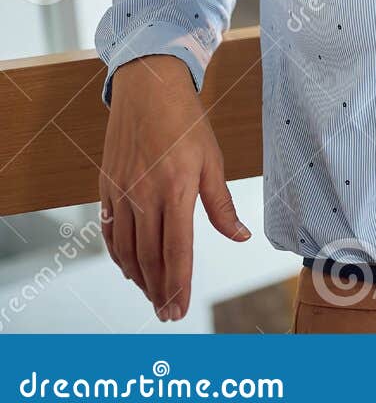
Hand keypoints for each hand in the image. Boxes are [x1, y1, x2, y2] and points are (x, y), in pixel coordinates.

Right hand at [99, 54, 250, 321]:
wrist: (148, 89)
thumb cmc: (187, 122)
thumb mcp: (213, 160)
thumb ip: (223, 205)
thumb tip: (241, 236)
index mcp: (176, 189)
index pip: (176, 250)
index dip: (179, 284)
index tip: (180, 308)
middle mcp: (144, 195)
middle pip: (149, 258)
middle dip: (159, 290)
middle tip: (168, 313)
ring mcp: (121, 192)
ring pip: (126, 249)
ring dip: (138, 278)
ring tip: (152, 296)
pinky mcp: (106, 187)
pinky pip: (109, 231)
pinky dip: (118, 255)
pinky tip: (129, 267)